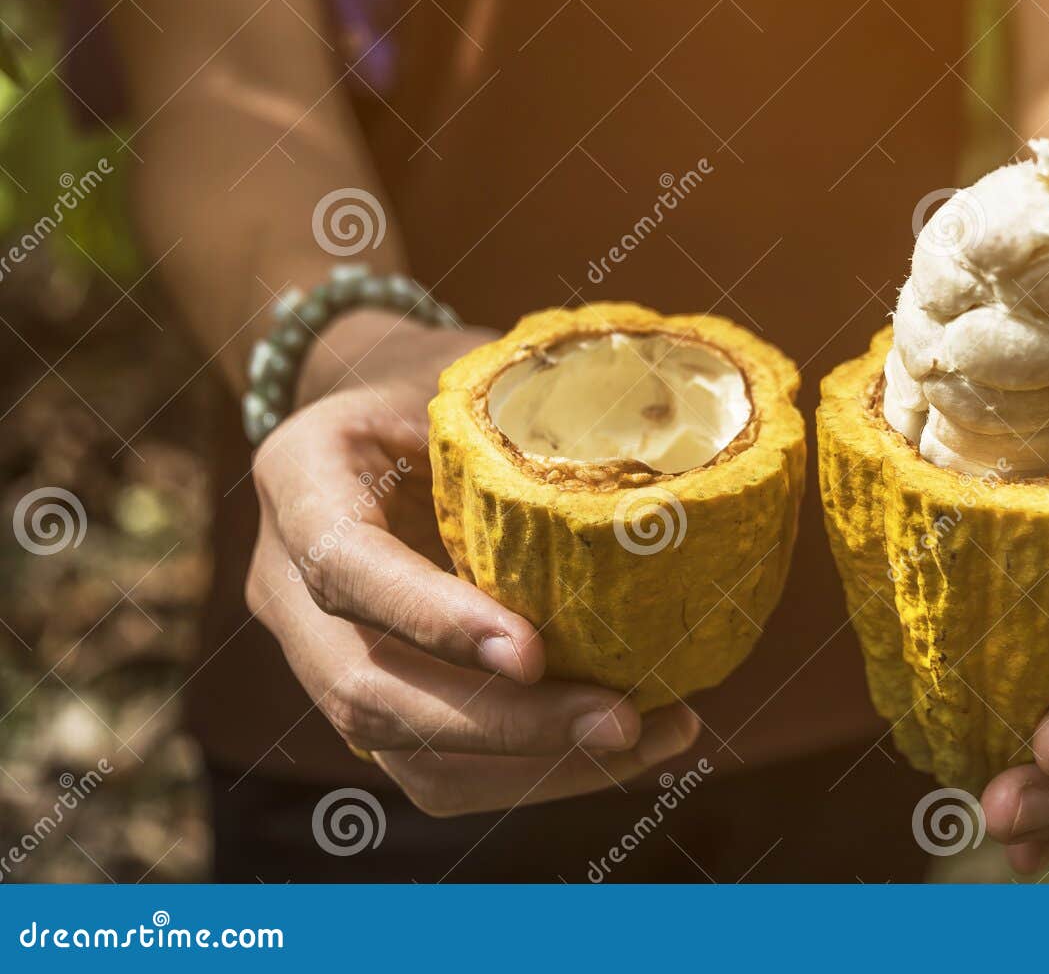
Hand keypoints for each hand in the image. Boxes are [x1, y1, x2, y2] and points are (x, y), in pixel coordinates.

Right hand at [245, 311, 700, 814]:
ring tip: (652, 739)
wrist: (378, 404)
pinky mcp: (377, 698)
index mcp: (301, 480)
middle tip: (624, 721)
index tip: (532, 651)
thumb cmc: (438, 377)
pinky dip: (537, 771)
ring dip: (534, 768)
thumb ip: (530, 406)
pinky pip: (442, 769)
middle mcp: (287, 583)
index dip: (432, 619)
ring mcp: (322, 653)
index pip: (345, 568)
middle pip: (369, 694)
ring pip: (406, 756)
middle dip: (503, 726)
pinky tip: (630, 744)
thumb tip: (671, 436)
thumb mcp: (466, 368)